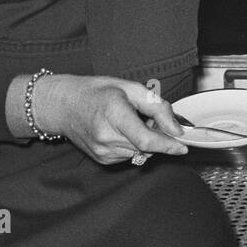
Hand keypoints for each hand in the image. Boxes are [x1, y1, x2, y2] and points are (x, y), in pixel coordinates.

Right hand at [33, 74, 187, 164]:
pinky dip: (135, 146)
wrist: (63, 105)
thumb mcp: (130, 88)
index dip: (168, 145)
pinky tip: (124, 131)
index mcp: (114, 114)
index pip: (146, 139)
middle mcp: (106, 137)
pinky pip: (130, 156)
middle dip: (159, 137)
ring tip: (133, 122)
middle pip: (146, 147)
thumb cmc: (97, 92)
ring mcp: (102, 151)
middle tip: (152, 119)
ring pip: (140, 153)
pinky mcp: (102, 159)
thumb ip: (157, 107)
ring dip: (147, 142)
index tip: (183, 146)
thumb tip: (176, 129)